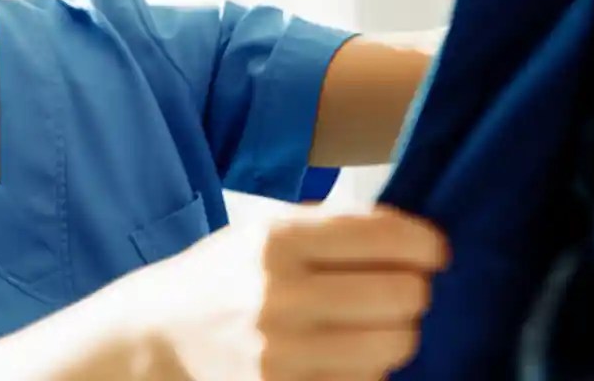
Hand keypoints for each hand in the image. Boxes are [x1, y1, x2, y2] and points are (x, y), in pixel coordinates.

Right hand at [132, 205, 447, 380]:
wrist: (159, 334)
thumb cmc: (223, 275)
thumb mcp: (264, 230)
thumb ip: (334, 227)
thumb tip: (413, 239)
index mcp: (276, 240)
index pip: (386, 238)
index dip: (427, 246)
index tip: (433, 252)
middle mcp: (279, 295)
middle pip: (401, 296)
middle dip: (415, 291)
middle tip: (405, 289)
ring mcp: (280, 353)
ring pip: (393, 347)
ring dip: (397, 333)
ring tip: (375, 324)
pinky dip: (370, 369)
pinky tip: (349, 354)